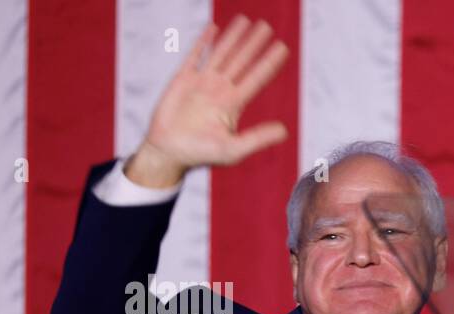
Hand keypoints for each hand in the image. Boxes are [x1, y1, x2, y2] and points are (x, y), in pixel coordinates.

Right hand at [126, 15, 289, 187]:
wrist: (169, 151)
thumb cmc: (201, 154)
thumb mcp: (234, 149)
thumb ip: (258, 138)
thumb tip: (285, 131)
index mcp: (234, 104)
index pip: (256, 78)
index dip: (269, 62)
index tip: (282, 48)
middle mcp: (221, 90)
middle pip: (241, 61)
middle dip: (254, 43)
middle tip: (267, 27)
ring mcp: (202, 83)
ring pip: (221, 54)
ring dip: (233, 38)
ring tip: (245, 21)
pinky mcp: (183, 79)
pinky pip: (195, 56)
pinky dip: (204, 42)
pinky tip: (214, 29)